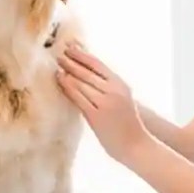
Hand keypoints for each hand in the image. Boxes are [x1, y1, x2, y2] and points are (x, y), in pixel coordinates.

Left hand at [56, 45, 151, 162]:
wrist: (136, 145)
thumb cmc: (128, 123)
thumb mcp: (123, 98)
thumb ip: (109, 86)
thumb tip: (89, 73)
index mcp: (120, 84)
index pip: (98, 64)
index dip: (82, 55)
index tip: (71, 47)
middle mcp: (113, 91)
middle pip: (87, 72)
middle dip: (71, 62)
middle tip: (58, 54)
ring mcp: (104, 103)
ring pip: (81, 83)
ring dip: (67, 73)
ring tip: (57, 66)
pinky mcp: (96, 116)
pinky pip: (78, 98)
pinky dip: (67, 88)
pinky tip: (60, 82)